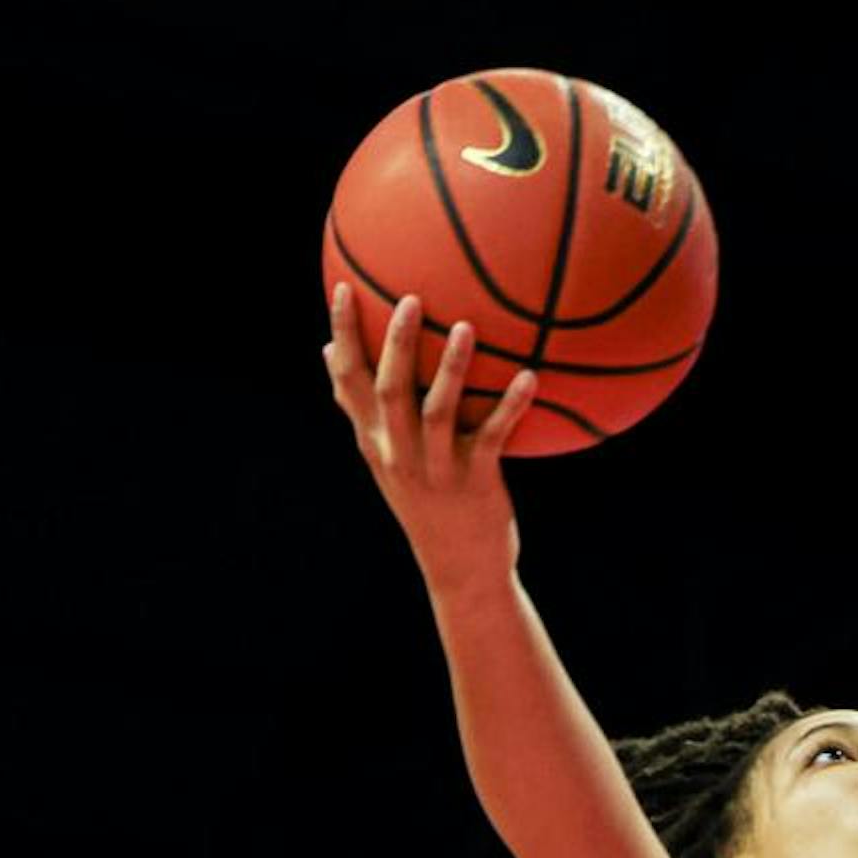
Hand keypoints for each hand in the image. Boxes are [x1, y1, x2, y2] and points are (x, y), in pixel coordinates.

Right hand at [321, 285, 540, 585]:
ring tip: (465, 327)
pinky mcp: (475, 483)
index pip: (348, 382)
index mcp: (376, 441)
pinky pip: (492, 436)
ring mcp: (435, 469)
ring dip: (450, 369)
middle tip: (409, 298)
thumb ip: (363, 409)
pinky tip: (530, 376)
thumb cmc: (427, 502)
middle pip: (388, 390)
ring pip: (436, 412)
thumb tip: (327, 352)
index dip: (343, 335)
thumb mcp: (385, 458)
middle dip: (394, 343)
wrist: (459, 570)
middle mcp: (398, 453)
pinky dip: (510, 406)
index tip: (342, 287)